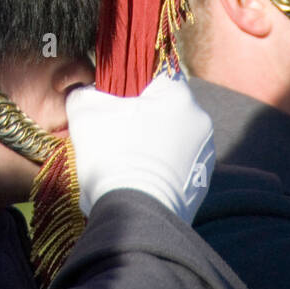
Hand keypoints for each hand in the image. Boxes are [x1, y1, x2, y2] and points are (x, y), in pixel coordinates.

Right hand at [66, 71, 214, 222]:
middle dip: (142, 111)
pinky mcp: (202, 182)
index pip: (156, 71)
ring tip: (125, 154)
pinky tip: (138, 174)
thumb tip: (84, 89)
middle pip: (165, 103)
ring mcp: (205, 153)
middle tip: (115, 125)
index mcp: (178, 95)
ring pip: (172, 132)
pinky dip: (160, 162)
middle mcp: (200, 120)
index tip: (113, 94)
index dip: (131, 80)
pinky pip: (178, 160)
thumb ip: (84, 90)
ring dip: (152, 137)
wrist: (135, 217)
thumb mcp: (85, 112)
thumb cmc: (113, 156)